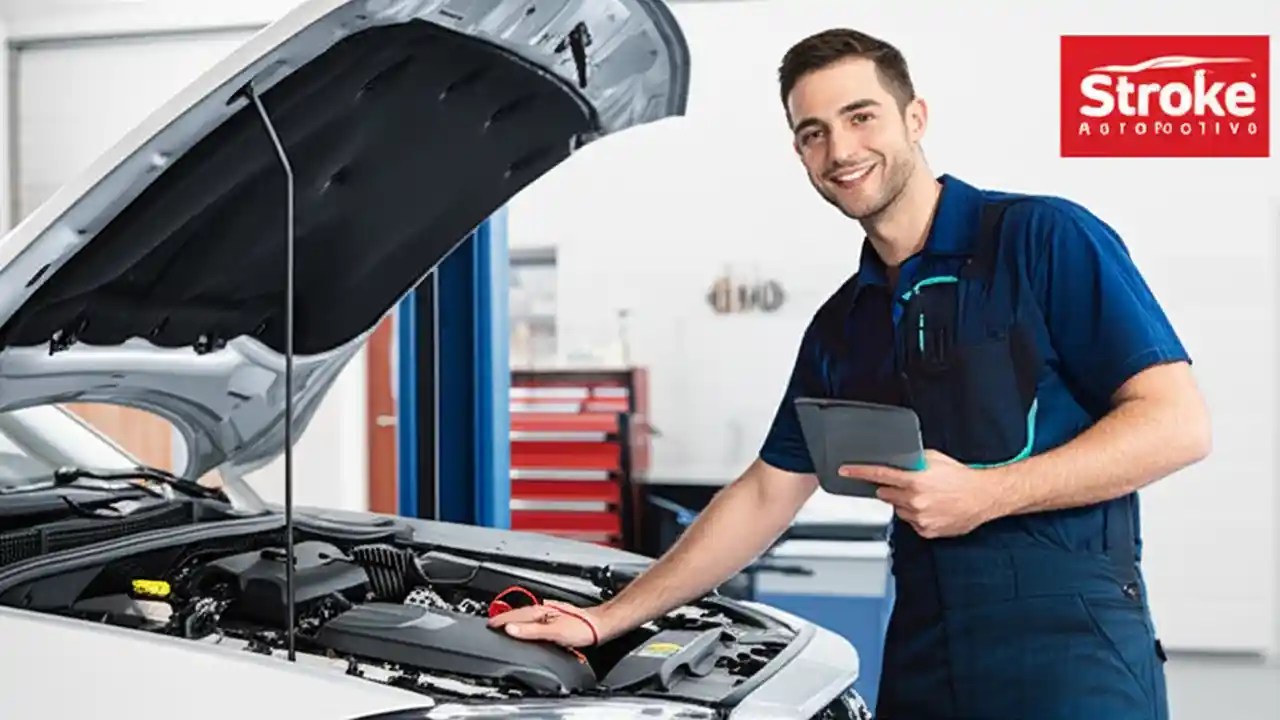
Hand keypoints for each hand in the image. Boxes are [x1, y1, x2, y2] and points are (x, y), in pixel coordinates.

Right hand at [486, 599, 604, 647]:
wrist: (600, 626)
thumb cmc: (581, 629)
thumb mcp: (553, 633)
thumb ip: (530, 631)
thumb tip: (510, 629)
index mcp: (540, 611)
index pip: (514, 615)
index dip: (500, 620)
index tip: (489, 624)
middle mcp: (544, 609)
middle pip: (518, 613)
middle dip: (504, 617)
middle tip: (492, 623)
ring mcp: (550, 612)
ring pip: (526, 614)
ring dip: (514, 618)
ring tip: (505, 623)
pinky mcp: (555, 617)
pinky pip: (534, 618)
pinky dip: (525, 621)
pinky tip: (528, 625)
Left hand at [839, 450, 998, 538]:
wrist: (984, 497)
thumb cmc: (962, 477)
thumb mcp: (935, 459)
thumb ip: (913, 459)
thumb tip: (898, 459)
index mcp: (915, 480)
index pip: (879, 475)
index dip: (859, 472)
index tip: (846, 471)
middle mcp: (915, 500)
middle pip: (885, 494)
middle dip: (892, 489)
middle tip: (909, 485)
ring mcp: (920, 517)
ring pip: (898, 509)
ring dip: (905, 503)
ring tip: (927, 497)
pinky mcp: (926, 530)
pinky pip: (911, 522)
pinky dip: (916, 515)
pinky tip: (932, 508)